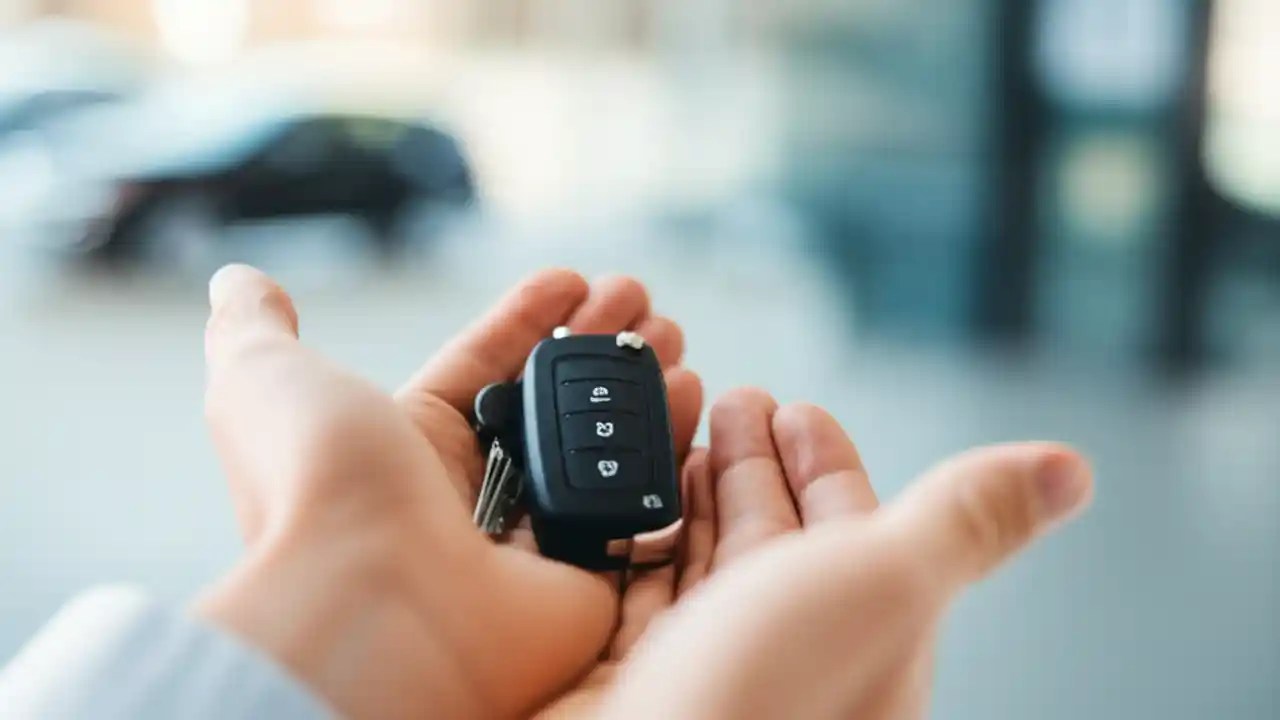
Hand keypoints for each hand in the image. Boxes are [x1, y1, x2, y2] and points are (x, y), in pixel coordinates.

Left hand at [194, 265, 701, 718]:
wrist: (373, 601)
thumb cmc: (319, 489)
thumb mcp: (264, 379)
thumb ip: (256, 327)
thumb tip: (239, 279)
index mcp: (406, 445)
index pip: (485, 365)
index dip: (530, 317)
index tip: (576, 277)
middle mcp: (471, 496)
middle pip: (553, 405)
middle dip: (601, 346)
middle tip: (646, 304)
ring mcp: (530, 540)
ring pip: (602, 452)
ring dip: (642, 393)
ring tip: (676, 344)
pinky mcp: (586, 583)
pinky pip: (638, 513)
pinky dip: (669, 462)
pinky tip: (690, 406)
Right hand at [541, 389, 1092, 718]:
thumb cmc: (763, 705)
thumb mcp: (888, 587)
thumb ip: (964, 523)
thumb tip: (1069, 470)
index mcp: (864, 637)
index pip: (855, 531)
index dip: (828, 463)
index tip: (798, 410)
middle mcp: (786, 657)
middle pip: (776, 539)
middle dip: (757, 463)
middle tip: (737, 402)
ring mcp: (705, 669)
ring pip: (709, 563)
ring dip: (697, 493)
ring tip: (686, 438)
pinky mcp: (633, 677)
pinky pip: (643, 588)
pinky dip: (641, 538)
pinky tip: (634, 511)